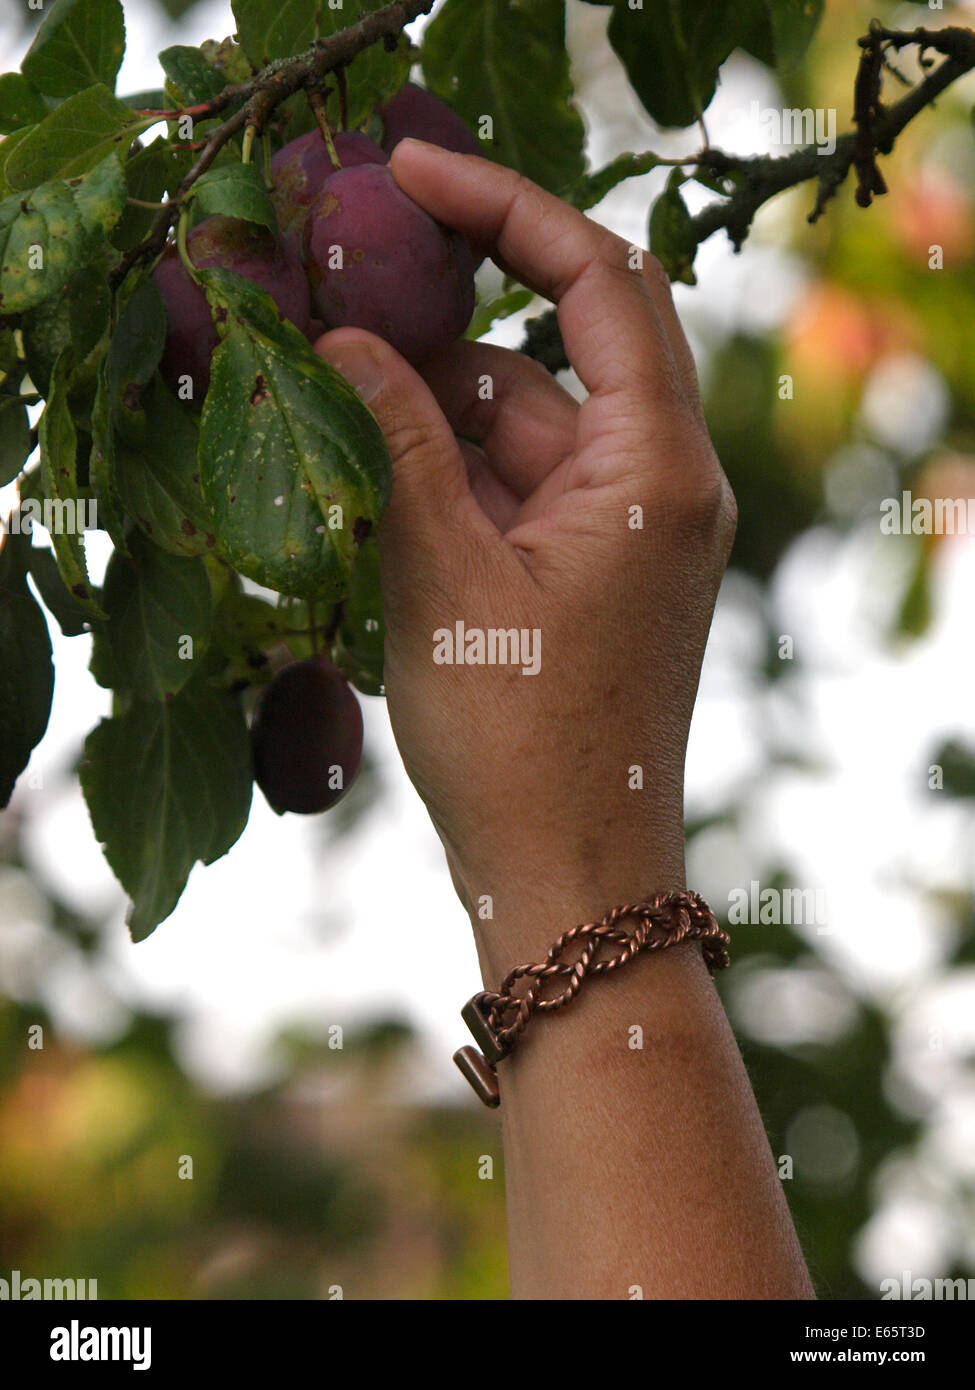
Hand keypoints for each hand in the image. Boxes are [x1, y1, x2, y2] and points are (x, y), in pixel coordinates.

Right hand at [316, 141, 735, 971]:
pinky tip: (382, 482)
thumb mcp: (442, 573)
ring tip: (342, 411)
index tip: (412, 174)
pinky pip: (531, 482)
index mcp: (658, 466)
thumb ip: (398, 440)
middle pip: (568, 341)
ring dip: (443, 408)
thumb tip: (343, 339)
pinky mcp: (601, 566)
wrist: (570, 872)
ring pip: (534, 418)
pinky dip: (462, 470)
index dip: (506, 209)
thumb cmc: (519, 742)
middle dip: (463, 313)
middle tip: (356, 288)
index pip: (601, 279)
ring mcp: (636, 525)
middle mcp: (666, 481)